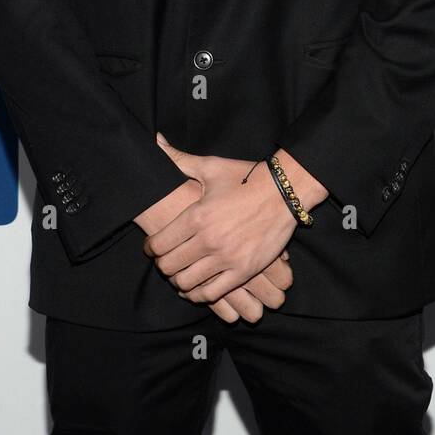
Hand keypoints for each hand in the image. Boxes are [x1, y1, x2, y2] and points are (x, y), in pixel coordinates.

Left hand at [144, 134, 297, 306]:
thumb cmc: (245, 177)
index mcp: (197, 216)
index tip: (151, 248)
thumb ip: (178, 159)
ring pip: (187, 283)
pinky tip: (197, 287)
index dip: (150, 248)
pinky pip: (213, 294)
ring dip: (179, 281)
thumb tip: (155, 140)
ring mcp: (227, 258)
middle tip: (165, 260)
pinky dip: (200, 294)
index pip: (159, 244)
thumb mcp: (210, 166)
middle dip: (162, 265)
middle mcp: (209, 240)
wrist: (284, 191)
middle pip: (169, 266)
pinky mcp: (244, 271)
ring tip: (180, 274)